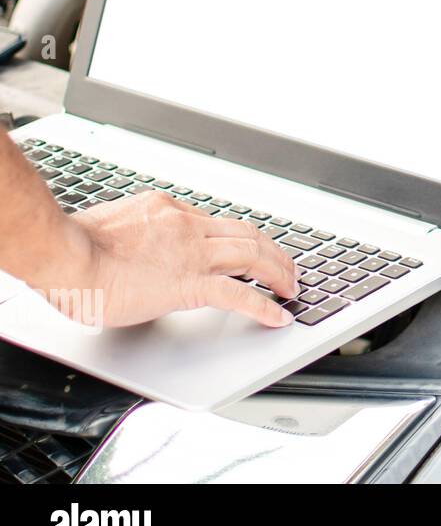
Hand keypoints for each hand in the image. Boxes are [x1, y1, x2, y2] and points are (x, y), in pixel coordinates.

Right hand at [39, 191, 300, 327]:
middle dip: (272, 252)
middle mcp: (187, 226)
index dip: (238, 239)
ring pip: (252, 256)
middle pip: (246, 234)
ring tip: (291, 288)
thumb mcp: (112, 227)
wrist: (65, 255)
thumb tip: (135, 250)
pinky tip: (278, 315)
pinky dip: (264, 305)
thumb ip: (136, 235)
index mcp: (167, 210)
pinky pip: (239, 294)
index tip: (248, 249)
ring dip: (278, 273)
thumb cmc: (73, 246)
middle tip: (286, 267)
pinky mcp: (189, 283)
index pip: (215, 222)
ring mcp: (192, 253)